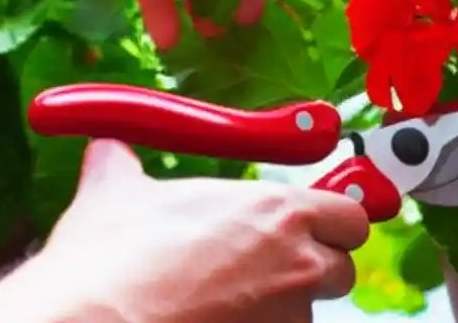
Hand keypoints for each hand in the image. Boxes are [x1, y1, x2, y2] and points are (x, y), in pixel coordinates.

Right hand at [0, 140, 369, 322]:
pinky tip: (217, 319)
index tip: (311, 227)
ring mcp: (288, 315)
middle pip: (342, 268)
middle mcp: (297, 264)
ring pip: (308, 311)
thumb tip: (107, 152)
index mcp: (279, 212)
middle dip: (315, 267)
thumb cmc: (109, 264)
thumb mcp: (117, 197)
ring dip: (281, 306)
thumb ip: (124, 168)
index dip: (331, 223)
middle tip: (271, 267)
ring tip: (228, 300)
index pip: (350, 216)